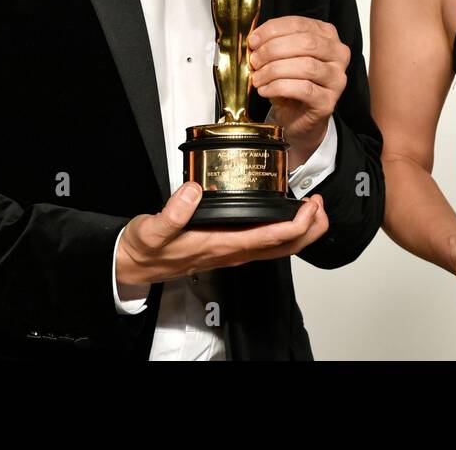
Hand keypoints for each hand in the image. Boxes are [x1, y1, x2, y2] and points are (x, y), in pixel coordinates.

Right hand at [115, 183, 328, 290]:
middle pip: (284, 248)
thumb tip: (192, 191)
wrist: (135, 265)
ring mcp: (233, 252)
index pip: (270, 239)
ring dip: (301, 231)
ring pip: (278, 248)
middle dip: (310, 230)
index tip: (309, 206)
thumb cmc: (145, 249)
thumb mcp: (151, 229)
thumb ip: (172, 212)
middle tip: (319, 205)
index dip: (296, 225)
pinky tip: (285, 215)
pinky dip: (284, 231)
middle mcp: (233, 252)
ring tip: (311, 208)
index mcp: (221, 246)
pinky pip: (265, 243)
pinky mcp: (228, 248)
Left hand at [249, 15, 348, 162]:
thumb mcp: (282, 57)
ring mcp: (336, 79)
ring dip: (274, 70)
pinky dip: (278, 87)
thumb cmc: (289, 83)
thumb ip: (273, 43)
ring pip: (306, 66)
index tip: (254, 40)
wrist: (296, 117)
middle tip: (255, 60)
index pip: (300, 24)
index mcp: (327, 36)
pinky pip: (303, 89)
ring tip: (258, 78)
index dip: (273, 30)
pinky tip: (265, 90)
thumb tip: (254, 39)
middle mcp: (338, 55)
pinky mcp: (328, 102)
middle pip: (306, 43)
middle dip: (274, 49)